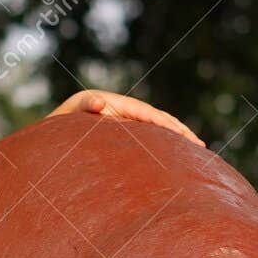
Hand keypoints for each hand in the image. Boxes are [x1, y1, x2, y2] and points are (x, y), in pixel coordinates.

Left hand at [52, 89, 204, 146]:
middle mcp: (126, 110)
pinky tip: (181, 155)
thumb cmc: (62, 123)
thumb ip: (84, 106)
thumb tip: (99, 102)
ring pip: (159, 127)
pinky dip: (167, 143)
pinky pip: (151, 136)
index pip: (146, 113)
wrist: (58, 127)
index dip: (163, 123)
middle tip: (199, 144)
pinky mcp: (127, 131)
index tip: (179, 134)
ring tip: (199, 148)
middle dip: (179, 130)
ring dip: (179, 137)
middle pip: (159, 118)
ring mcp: (128, 120)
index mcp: (116, 104)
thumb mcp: (70, 114)